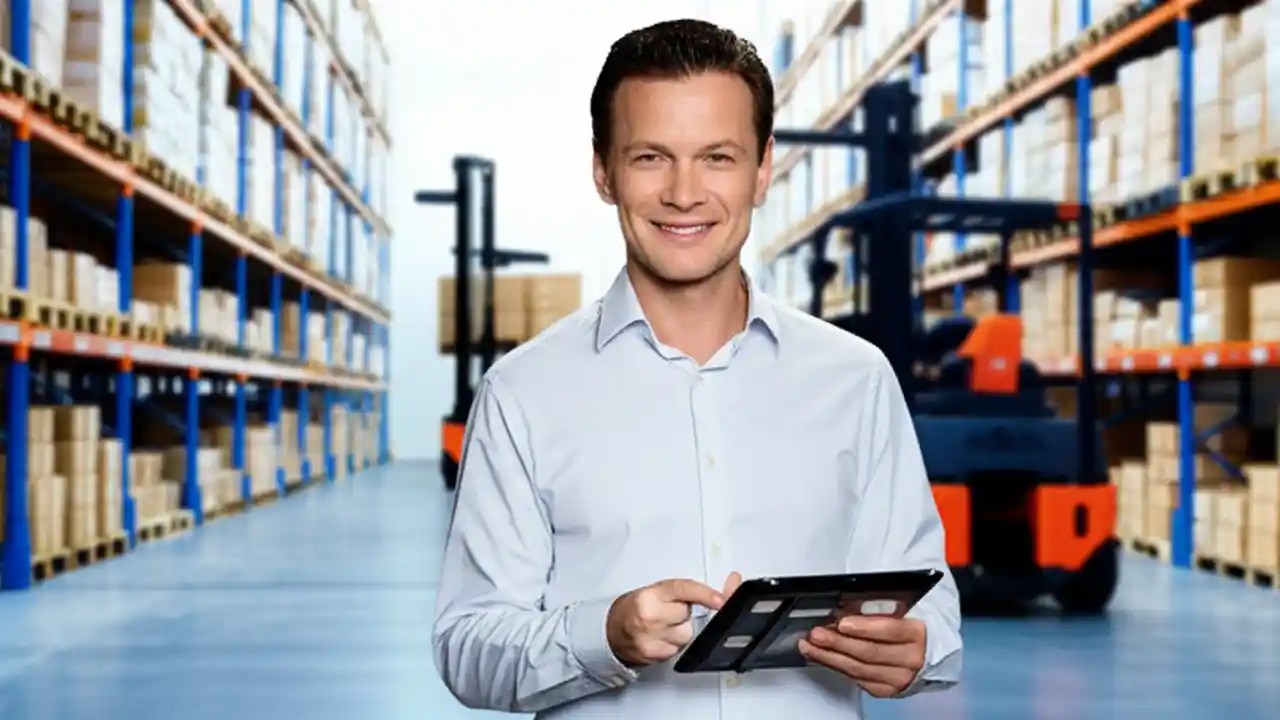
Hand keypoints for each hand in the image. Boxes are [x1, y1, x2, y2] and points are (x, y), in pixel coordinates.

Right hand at [606, 573, 741, 667]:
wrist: (609, 632)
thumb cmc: (632, 609)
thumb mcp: (655, 592)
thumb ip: (685, 591)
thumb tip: (729, 584)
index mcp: (650, 595)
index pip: (683, 590)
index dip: (705, 594)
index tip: (722, 599)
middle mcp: (650, 615)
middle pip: (688, 615)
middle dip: (683, 614)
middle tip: (667, 612)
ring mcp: (651, 637)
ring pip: (686, 635)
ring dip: (679, 631)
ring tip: (661, 627)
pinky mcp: (654, 654)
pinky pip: (678, 649)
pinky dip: (672, 644)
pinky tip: (659, 639)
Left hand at [798, 615, 926, 697]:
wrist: (930, 655)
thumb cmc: (912, 629)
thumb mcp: (901, 611)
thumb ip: (876, 611)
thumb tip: (844, 609)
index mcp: (917, 634)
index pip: (889, 631)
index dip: (864, 627)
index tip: (843, 623)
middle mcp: (910, 660)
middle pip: (869, 652)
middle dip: (838, 643)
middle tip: (817, 634)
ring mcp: (898, 678)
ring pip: (859, 669)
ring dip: (830, 657)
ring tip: (810, 646)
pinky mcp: (886, 690)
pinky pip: (857, 680)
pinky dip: (836, 668)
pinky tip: (822, 658)